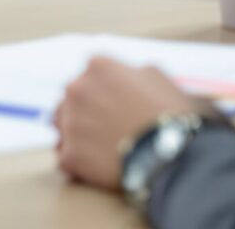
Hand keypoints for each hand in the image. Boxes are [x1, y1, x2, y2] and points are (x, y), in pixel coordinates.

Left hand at [53, 57, 199, 189]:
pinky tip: (96, 167)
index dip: (104, 90)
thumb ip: (135, 73)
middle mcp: (77, 89)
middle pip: (72, 99)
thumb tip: (130, 76)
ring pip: (62, 125)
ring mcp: (70, 122)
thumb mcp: (160, 78)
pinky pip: (65, 157)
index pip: (90, 74)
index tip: (115, 103)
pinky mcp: (69, 154)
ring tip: (99, 148)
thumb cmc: (172, 115)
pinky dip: (77, 163)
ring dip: (76, 134)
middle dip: (86, 110)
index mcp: (98, 67)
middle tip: (107, 127)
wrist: (172, 155)